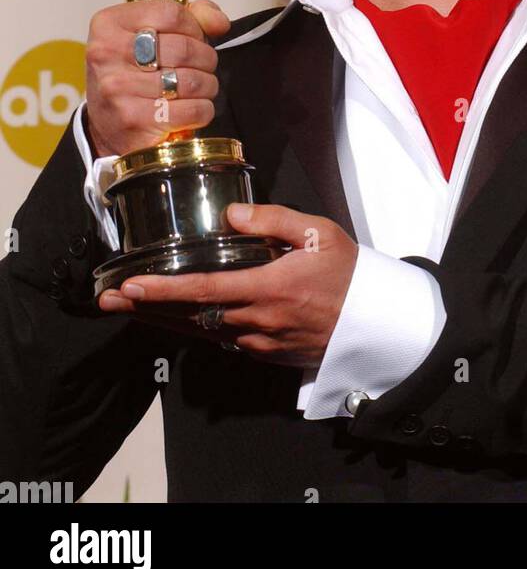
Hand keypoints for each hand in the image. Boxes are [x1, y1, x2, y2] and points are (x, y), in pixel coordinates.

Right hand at [85, 0, 230, 158]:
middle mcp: (107, 54)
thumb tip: (218, 22)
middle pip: (184, 48)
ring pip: (192, 81)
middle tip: (203, 67)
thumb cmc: (131, 75)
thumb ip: (190, 18)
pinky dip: (203, 110)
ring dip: (207, 86)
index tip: (194, 38)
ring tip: (198, 89)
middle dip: (206, 59)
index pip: (171, 14)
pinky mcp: (134, 120)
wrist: (105, 127)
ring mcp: (118, 88)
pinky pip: (193, 110)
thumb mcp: (148, 36)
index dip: (194, 27)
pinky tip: (192, 109)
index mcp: (109, 24)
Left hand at [97, 204, 359, 367]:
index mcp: (269, 288)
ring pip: (200, 331)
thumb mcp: (319, 232)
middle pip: (190, 317)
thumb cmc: (348, 272)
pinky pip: (220, 338)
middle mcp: (257, 321)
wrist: (376, 322)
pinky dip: (192, 327)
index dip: (162, 291)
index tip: (130, 287)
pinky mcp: (264, 353)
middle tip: (108, 300)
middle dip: (146, 309)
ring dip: (162, 320)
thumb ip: (274, 220)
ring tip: (128, 308)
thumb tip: (231, 214)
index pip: (203, 291)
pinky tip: (174, 317)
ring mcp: (259, 342)